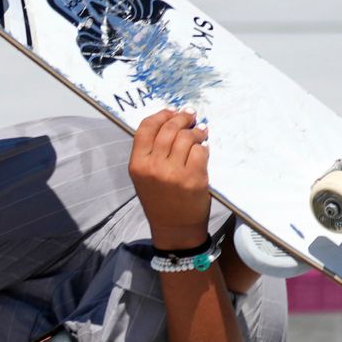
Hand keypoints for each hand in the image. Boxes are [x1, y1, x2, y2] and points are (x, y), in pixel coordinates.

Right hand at [129, 109, 211, 249]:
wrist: (175, 229)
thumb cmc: (160, 200)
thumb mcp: (144, 177)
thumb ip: (151, 152)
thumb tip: (170, 122)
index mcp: (138, 165)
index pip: (146, 128)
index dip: (161, 115)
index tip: (171, 112)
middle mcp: (154, 167)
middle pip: (168, 129)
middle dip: (181, 118)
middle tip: (190, 116)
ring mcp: (174, 173)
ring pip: (186, 137)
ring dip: (195, 131)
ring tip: (200, 132)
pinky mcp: (194, 178)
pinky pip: (200, 151)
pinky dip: (204, 147)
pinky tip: (204, 147)